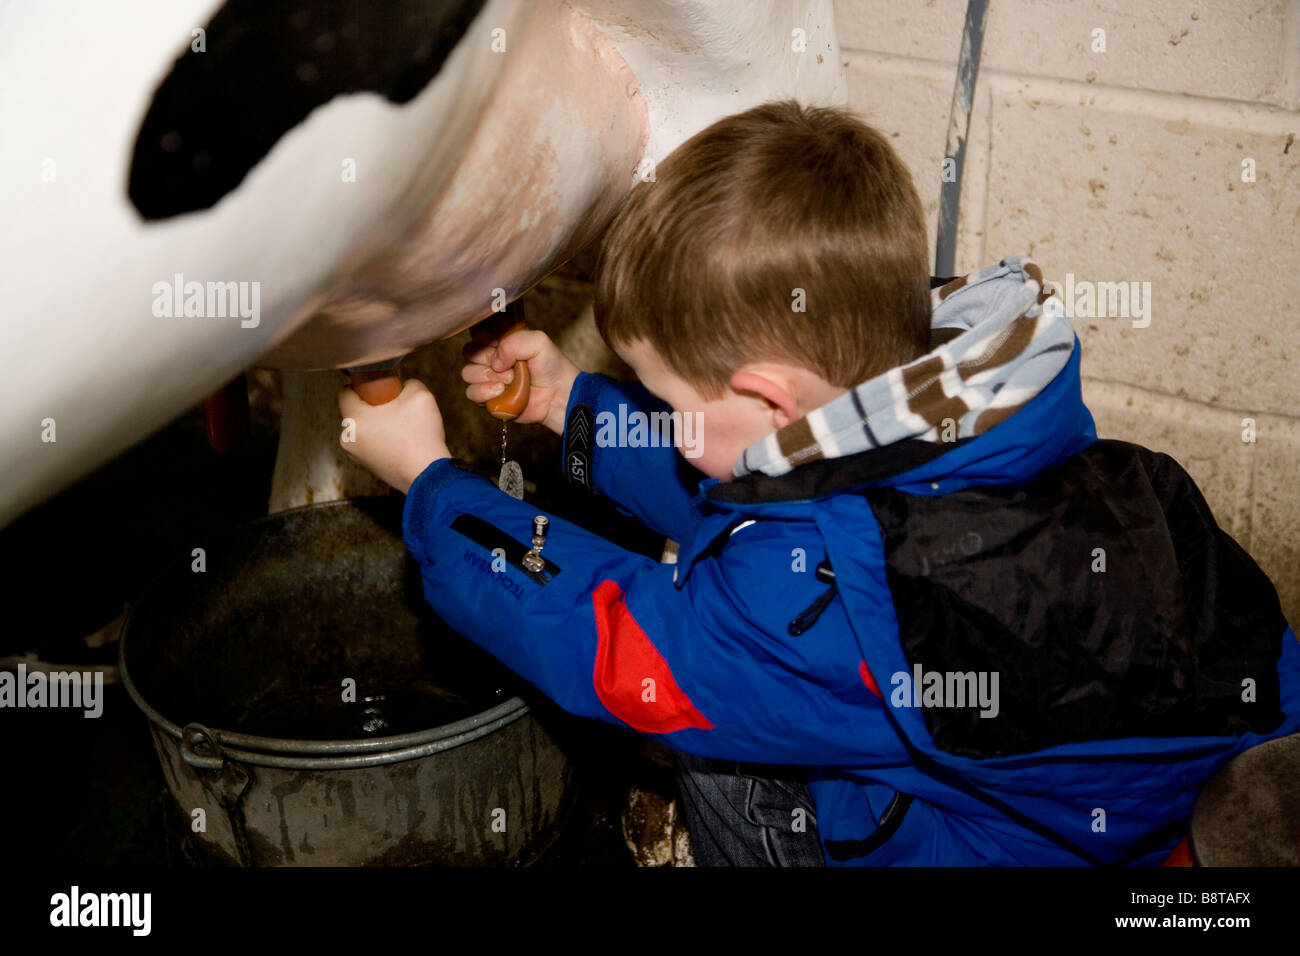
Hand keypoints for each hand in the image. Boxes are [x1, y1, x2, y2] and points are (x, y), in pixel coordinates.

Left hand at [337, 379, 449, 493]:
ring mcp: (357, 455)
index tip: (379, 387)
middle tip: (396, 408)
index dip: (362, 385)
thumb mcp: (419, 395)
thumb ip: (407, 383)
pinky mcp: (368, 466)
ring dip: (379, 424)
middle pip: (356, 411)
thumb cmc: (420, 438)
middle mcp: (349, 439)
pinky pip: (371, 444)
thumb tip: (402, 388)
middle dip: (374, 406)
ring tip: (401, 427)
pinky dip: (383, 440)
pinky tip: (401, 442)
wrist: (427, 475)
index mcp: (354, 418)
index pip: (344, 392)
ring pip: (364, 429)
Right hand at [462, 328, 580, 434]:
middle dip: (485, 357)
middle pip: (469, 352)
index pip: (477, 333)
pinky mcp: (488, 398)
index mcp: (502, 342)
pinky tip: (500, 391)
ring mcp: (489, 379)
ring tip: (508, 380)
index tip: (495, 342)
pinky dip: (483, 392)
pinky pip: (471, 393)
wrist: (558, 394)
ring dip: (485, 376)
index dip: (482, 337)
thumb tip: (494, 361)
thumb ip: (513, 342)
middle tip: (507, 365)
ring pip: (468, 373)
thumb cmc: (550, 365)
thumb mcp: (538, 341)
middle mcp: (492, 359)